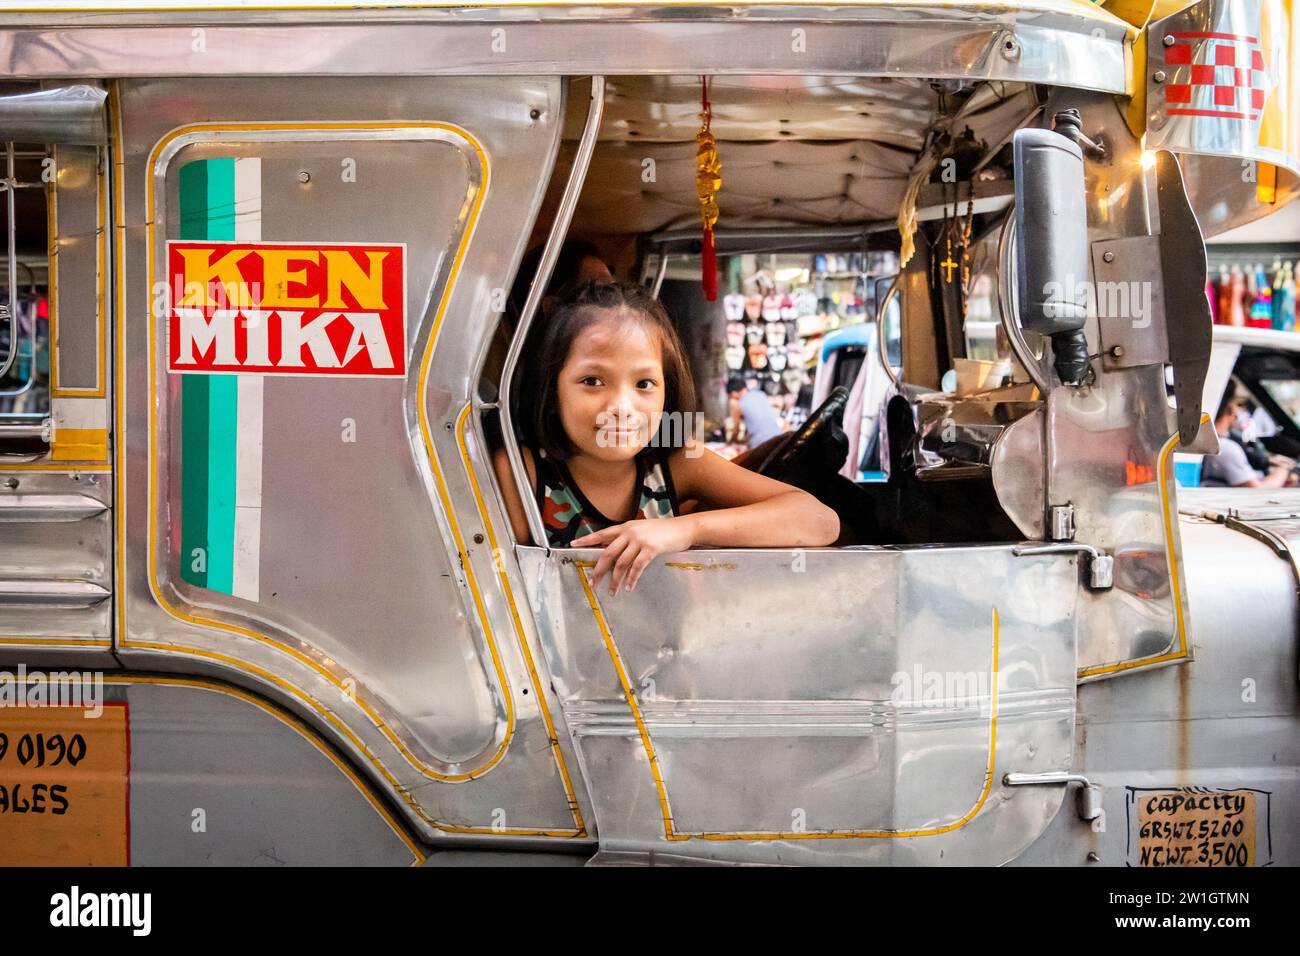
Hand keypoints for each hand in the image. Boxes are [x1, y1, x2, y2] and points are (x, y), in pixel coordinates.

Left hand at [571, 517, 695, 595]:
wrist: (683, 528)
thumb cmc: (663, 531)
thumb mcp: (642, 529)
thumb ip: (628, 538)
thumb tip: (614, 551)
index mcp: (625, 527)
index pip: (602, 534)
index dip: (587, 540)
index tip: (573, 545)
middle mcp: (630, 532)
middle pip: (608, 553)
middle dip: (599, 570)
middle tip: (592, 583)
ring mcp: (640, 540)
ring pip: (621, 563)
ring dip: (615, 580)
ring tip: (612, 591)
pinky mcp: (651, 549)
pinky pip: (637, 567)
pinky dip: (631, 579)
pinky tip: (629, 587)